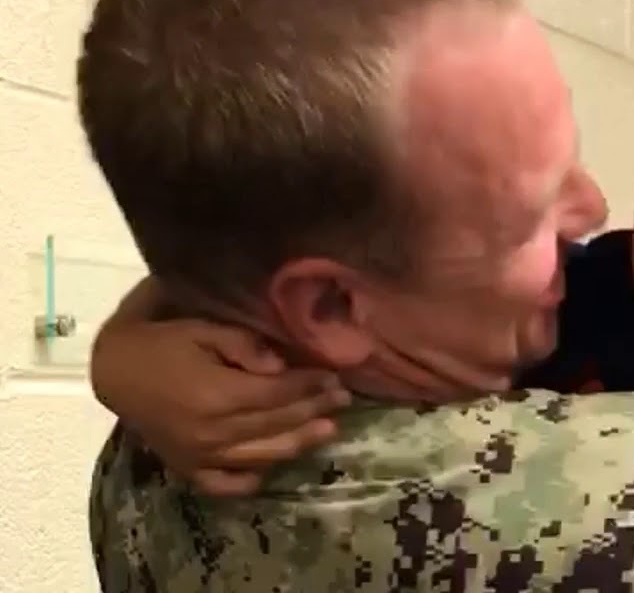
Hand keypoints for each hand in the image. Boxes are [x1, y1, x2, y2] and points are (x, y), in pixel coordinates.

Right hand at [92, 318, 350, 495]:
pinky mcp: (186, 469)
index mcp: (215, 396)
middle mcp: (210, 433)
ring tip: (328, 431)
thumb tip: (281, 368)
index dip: (309, 386)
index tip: (335, 377)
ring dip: (298, 443)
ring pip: (260, 455)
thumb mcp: (202, 328)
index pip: (277, 395)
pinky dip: (251, 479)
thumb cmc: (162, 341)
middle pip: (276, 424)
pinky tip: (271, 468)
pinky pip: (225, 484)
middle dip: (314, 410)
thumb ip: (244, 346)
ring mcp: (198, 456)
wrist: (113, 371)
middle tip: (343, 399)